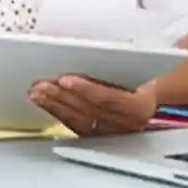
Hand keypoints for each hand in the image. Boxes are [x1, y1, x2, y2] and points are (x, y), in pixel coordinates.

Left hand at [29, 76, 157, 135]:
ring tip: (38, 92)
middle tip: (43, 85)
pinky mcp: (97, 136)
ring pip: (78, 121)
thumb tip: (92, 52)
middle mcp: (126, 125)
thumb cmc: (142, 77)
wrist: (149, 96)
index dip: (87, 90)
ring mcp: (111, 133)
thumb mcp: (137, 67)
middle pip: (90, 111)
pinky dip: (57, 112)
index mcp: (140, 107)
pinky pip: (73, 125)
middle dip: (63, 97)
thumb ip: (119, 64)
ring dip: (55, 105)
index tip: (66, 80)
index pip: (110, 99)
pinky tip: (44, 101)